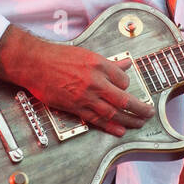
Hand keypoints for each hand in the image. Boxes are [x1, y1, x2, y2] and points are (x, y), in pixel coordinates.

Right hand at [0, 27, 154, 136]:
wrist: (34, 63)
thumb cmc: (58, 56)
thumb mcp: (87, 54)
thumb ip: (108, 63)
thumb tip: (126, 64)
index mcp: (99, 64)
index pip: (123, 79)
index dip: (128, 87)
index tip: (128, 90)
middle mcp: (94, 80)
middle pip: (123, 98)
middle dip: (139, 108)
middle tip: (149, 112)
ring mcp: (85, 95)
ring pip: (113, 111)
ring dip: (129, 119)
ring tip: (139, 123)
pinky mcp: (74, 106)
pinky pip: (96, 119)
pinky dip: (110, 126)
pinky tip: (120, 129)